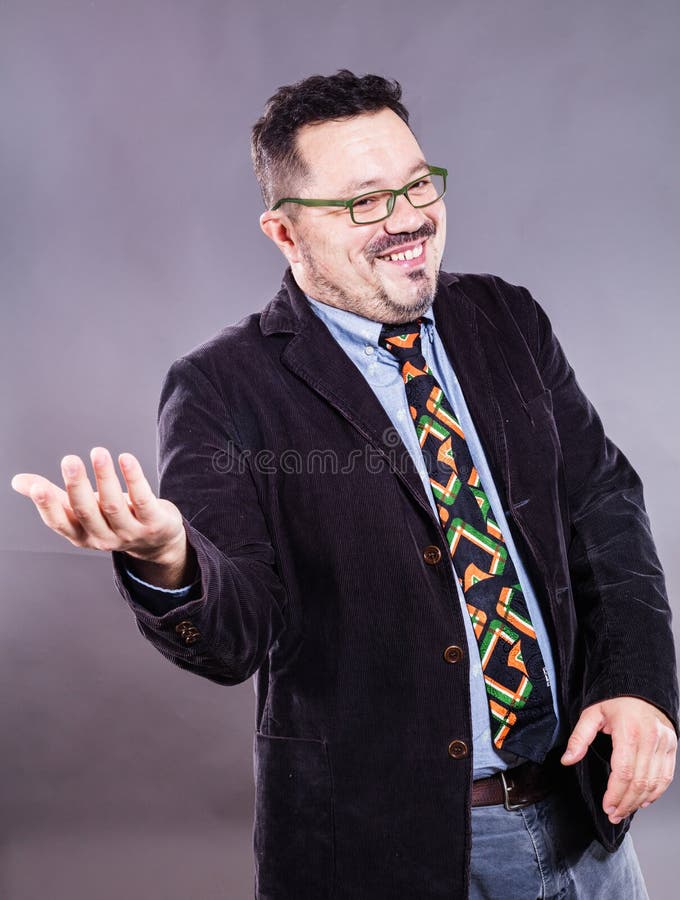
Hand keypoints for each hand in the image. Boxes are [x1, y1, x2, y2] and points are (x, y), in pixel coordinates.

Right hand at [11, 447, 185, 567]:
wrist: (157, 541)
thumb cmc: (112, 519)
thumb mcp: (82, 512)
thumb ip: (53, 496)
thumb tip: (18, 482)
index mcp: (81, 535)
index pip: (60, 523)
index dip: (48, 507)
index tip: (38, 487)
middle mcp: (103, 537)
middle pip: (87, 512)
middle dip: (77, 486)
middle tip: (69, 460)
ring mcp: (130, 532)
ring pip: (114, 505)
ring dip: (105, 477)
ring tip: (98, 452)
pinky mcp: (154, 522)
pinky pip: (143, 499)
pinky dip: (134, 478)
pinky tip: (126, 458)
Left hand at [560, 696, 676, 823]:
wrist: (640, 686)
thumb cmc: (615, 700)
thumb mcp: (592, 713)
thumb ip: (579, 738)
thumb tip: (567, 759)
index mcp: (629, 731)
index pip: (623, 772)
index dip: (615, 793)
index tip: (607, 806)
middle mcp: (650, 738)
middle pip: (639, 782)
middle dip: (626, 803)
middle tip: (614, 813)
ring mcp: (664, 743)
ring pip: (654, 783)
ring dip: (639, 802)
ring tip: (625, 810)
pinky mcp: (671, 747)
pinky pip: (666, 776)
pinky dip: (656, 792)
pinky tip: (643, 800)